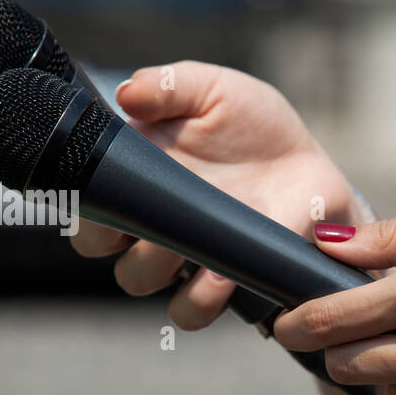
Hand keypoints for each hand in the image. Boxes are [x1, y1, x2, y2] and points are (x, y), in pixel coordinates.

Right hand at [70, 60, 356, 328]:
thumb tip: (127, 95)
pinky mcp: (222, 282)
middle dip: (111, 236)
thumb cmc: (255, 126)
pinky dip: (197, 299)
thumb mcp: (215, 90)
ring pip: (139, 280)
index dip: (83, 202)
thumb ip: (171, 85)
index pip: (85, 202)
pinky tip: (221, 274)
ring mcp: (184, 256)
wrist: (312, 165)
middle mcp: (151, 223)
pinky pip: (191, 309)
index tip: (103, 188)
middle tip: (148, 216)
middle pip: (99, 247)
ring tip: (188, 246)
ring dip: (152, 268)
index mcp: (137, 177)